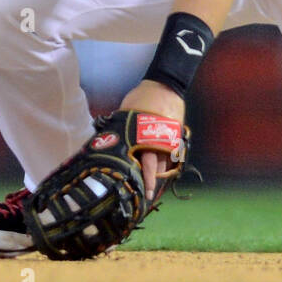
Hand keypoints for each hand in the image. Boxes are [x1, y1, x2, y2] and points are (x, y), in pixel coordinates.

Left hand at [119, 80, 184, 203]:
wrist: (165, 85)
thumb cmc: (141, 97)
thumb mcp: (125, 114)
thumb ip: (120, 131)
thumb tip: (105, 142)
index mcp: (142, 136)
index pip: (142, 164)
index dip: (140, 179)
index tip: (136, 190)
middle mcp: (157, 141)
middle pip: (155, 168)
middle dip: (150, 183)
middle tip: (147, 196)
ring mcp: (169, 139)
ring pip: (164, 163)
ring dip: (158, 175)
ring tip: (152, 186)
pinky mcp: (175, 136)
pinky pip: (171, 155)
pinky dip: (167, 164)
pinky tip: (161, 171)